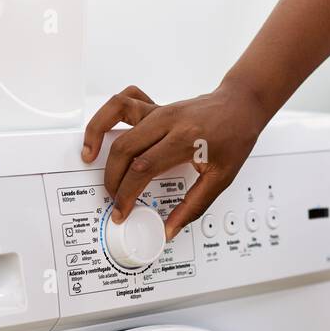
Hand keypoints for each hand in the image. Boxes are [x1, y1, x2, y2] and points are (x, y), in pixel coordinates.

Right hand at [81, 82, 269, 240]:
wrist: (241, 106)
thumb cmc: (234, 138)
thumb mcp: (220, 179)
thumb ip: (193, 206)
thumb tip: (169, 229)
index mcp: (184, 139)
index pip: (143, 168)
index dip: (127, 193)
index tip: (121, 211)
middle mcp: (167, 121)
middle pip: (125, 148)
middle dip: (112, 178)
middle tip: (113, 200)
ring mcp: (159, 110)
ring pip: (115, 115)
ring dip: (96, 135)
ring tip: (87, 157)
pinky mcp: (155, 106)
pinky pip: (124, 101)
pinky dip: (108, 113)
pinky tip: (103, 131)